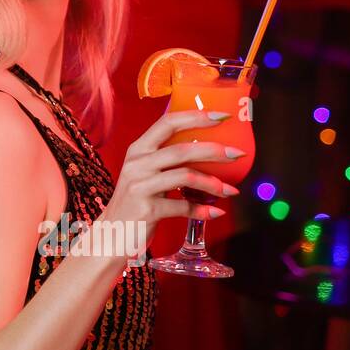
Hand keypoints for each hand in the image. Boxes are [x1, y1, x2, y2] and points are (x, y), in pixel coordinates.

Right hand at [99, 110, 240, 248]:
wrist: (112, 233)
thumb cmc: (134, 201)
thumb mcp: (144, 173)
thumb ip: (166, 160)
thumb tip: (206, 150)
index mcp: (138, 149)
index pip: (167, 123)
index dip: (196, 117)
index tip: (221, 116)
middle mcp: (137, 164)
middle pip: (181, 149)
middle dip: (214, 150)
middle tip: (236, 154)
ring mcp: (140, 186)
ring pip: (185, 176)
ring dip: (213, 183)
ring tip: (230, 190)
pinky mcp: (147, 209)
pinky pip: (183, 207)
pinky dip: (203, 210)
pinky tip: (215, 211)